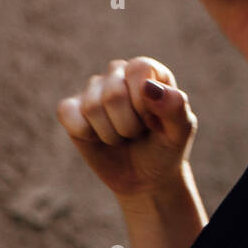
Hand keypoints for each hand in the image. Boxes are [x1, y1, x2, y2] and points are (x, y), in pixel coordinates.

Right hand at [55, 57, 196, 198]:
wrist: (146, 177)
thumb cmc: (165, 147)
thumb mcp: (180, 131)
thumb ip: (175, 107)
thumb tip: (149, 87)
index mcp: (148, 70)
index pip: (138, 69)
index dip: (145, 103)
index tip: (154, 121)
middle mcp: (118, 72)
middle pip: (114, 93)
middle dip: (129, 125)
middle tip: (137, 133)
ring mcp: (93, 89)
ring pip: (93, 108)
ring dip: (112, 134)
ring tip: (123, 136)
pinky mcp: (70, 108)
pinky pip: (67, 114)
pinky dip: (86, 134)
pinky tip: (99, 138)